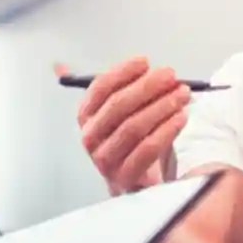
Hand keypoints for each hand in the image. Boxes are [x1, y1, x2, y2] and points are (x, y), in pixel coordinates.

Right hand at [60, 58, 191, 195]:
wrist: (137, 180)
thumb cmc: (131, 140)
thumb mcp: (119, 111)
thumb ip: (110, 86)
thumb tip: (60, 66)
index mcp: (86, 116)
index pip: (100, 88)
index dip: (123, 72)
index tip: (145, 62)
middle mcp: (91, 137)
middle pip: (117, 106)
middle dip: (147, 87)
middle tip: (171, 76)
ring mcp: (106, 159)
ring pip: (133, 126)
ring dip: (162, 106)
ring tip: (182, 94)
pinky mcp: (125, 176)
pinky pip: (147, 149)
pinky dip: (167, 130)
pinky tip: (182, 117)